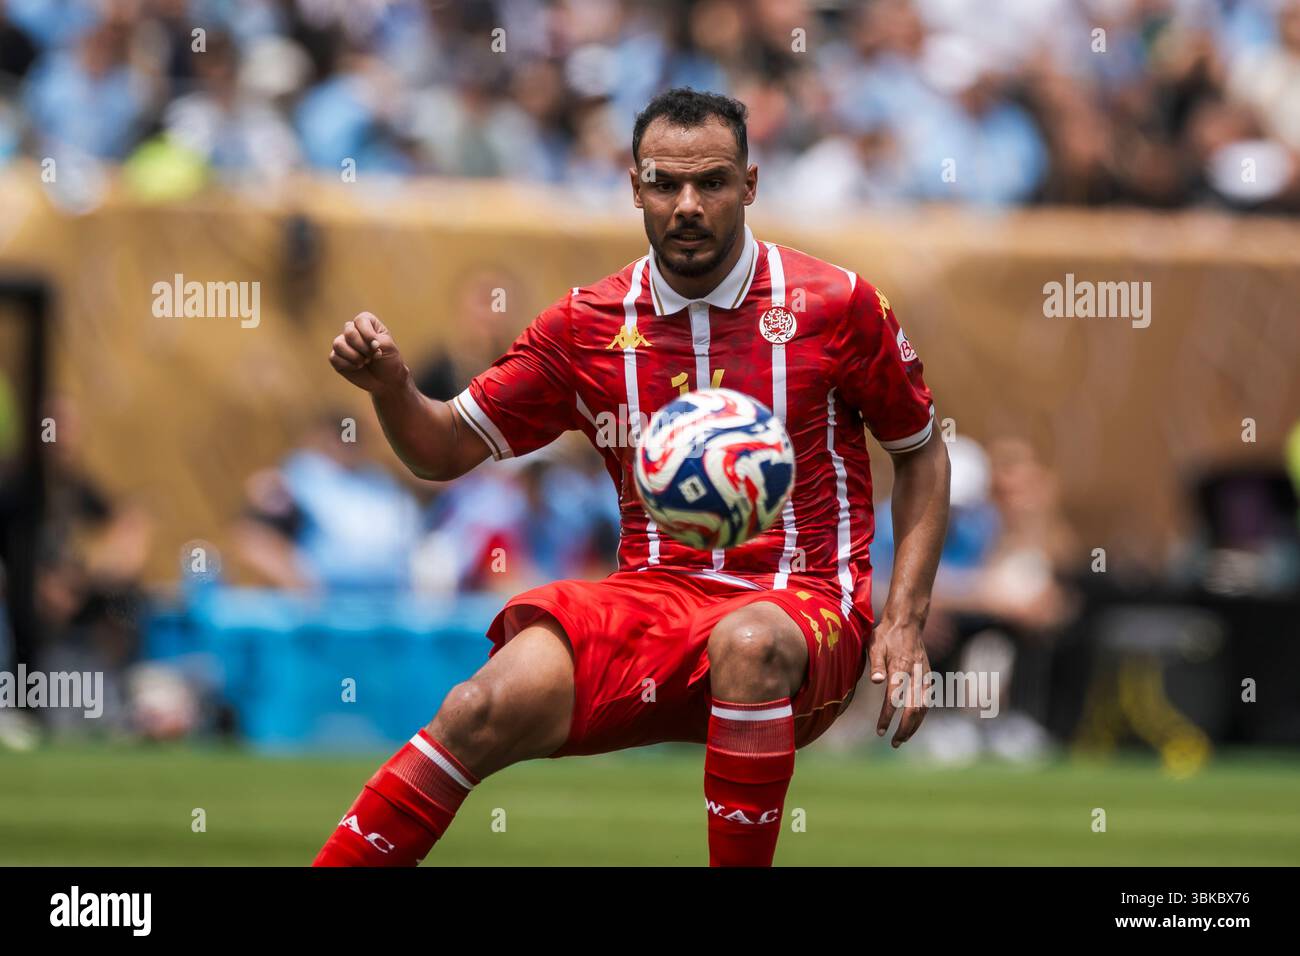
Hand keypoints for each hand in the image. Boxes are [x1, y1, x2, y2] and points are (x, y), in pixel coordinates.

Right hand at [329, 312, 407, 392]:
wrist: (386, 380)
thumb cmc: (389, 360)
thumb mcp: (389, 347)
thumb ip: (375, 339)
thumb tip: (357, 343)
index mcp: (366, 323)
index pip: (360, 320)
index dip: (368, 333)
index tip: (377, 345)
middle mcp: (352, 330)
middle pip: (349, 332)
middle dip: (363, 347)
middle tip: (372, 356)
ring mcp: (343, 344)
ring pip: (338, 344)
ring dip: (354, 356)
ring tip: (365, 362)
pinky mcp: (337, 358)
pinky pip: (334, 358)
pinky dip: (348, 365)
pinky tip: (357, 367)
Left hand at [868, 616, 931, 747]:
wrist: (907, 623)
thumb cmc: (886, 635)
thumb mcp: (874, 646)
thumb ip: (876, 665)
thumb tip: (876, 682)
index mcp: (900, 667)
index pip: (894, 699)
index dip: (887, 717)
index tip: (880, 731)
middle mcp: (915, 674)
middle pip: (913, 708)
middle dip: (904, 728)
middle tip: (894, 742)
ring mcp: (925, 676)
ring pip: (923, 708)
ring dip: (914, 726)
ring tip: (902, 739)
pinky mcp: (929, 677)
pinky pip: (927, 701)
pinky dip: (921, 716)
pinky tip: (912, 725)